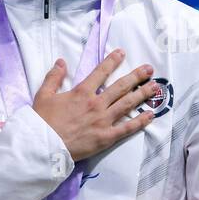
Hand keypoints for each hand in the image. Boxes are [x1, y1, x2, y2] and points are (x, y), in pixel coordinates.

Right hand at [32, 48, 158, 161]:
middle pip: (121, 87)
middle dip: (136, 76)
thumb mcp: (44, 95)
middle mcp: (96, 104)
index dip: (112, 61)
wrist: (43, 146)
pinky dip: (140, 121)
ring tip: (155, 87)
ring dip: (143, 94)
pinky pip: (127, 128)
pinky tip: (151, 115)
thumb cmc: (42, 121)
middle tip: (149, 69)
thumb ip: (53, 77)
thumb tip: (61, 61)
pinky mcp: (106, 137)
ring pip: (127, 104)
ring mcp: (103, 121)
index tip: (122, 53)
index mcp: (81, 92)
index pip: (100, 73)